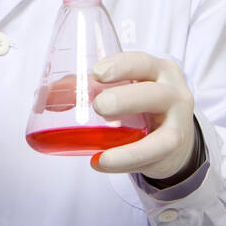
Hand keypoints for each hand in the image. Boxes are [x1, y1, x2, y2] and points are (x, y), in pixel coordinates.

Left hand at [88, 52, 198, 181]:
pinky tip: (101, 162)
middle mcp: (172, 91)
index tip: (97, 73)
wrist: (176, 142)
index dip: (120, 66)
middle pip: (154, 92)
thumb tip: (47, 94)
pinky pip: (152, 152)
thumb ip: (90, 89)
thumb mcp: (125, 90)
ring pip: (162, 131)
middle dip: (125, 98)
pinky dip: (126, 159)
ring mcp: (177, 120)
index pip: (141, 62)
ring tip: (101, 147)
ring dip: (130, 142)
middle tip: (98, 106)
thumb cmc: (143, 108)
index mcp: (157, 70)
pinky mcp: (173, 146)